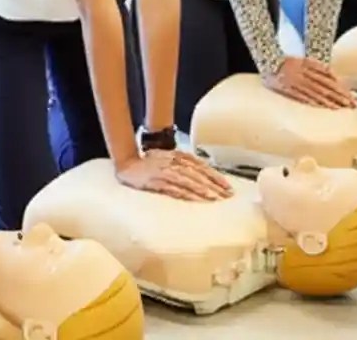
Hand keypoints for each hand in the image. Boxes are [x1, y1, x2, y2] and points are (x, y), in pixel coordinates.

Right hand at [114, 149, 234, 200]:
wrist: (128, 164)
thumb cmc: (150, 163)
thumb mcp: (170, 159)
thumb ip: (186, 166)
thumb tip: (205, 177)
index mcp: (179, 156)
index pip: (202, 167)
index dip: (216, 177)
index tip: (228, 187)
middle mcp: (174, 162)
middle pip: (198, 175)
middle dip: (214, 186)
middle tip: (226, 196)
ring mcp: (165, 172)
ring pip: (188, 181)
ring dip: (203, 190)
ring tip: (215, 199)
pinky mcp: (156, 182)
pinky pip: (174, 188)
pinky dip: (186, 194)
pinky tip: (195, 200)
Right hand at [265, 57, 355, 108]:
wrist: (267, 60)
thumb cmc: (287, 62)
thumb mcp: (304, 60)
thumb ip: (318, 67)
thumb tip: (334, 76)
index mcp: (310, 65)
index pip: (330, 78)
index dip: (342, 87)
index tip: (352, 96)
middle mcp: (305, 72)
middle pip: (326, 85)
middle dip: (340, 95)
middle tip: (351, 104)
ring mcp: (296, 80)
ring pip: (316, 91)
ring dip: (330, 100)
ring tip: (341, 108)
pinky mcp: (287, 88)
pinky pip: (302, 95)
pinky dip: (313, 101)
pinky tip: (322, 107)